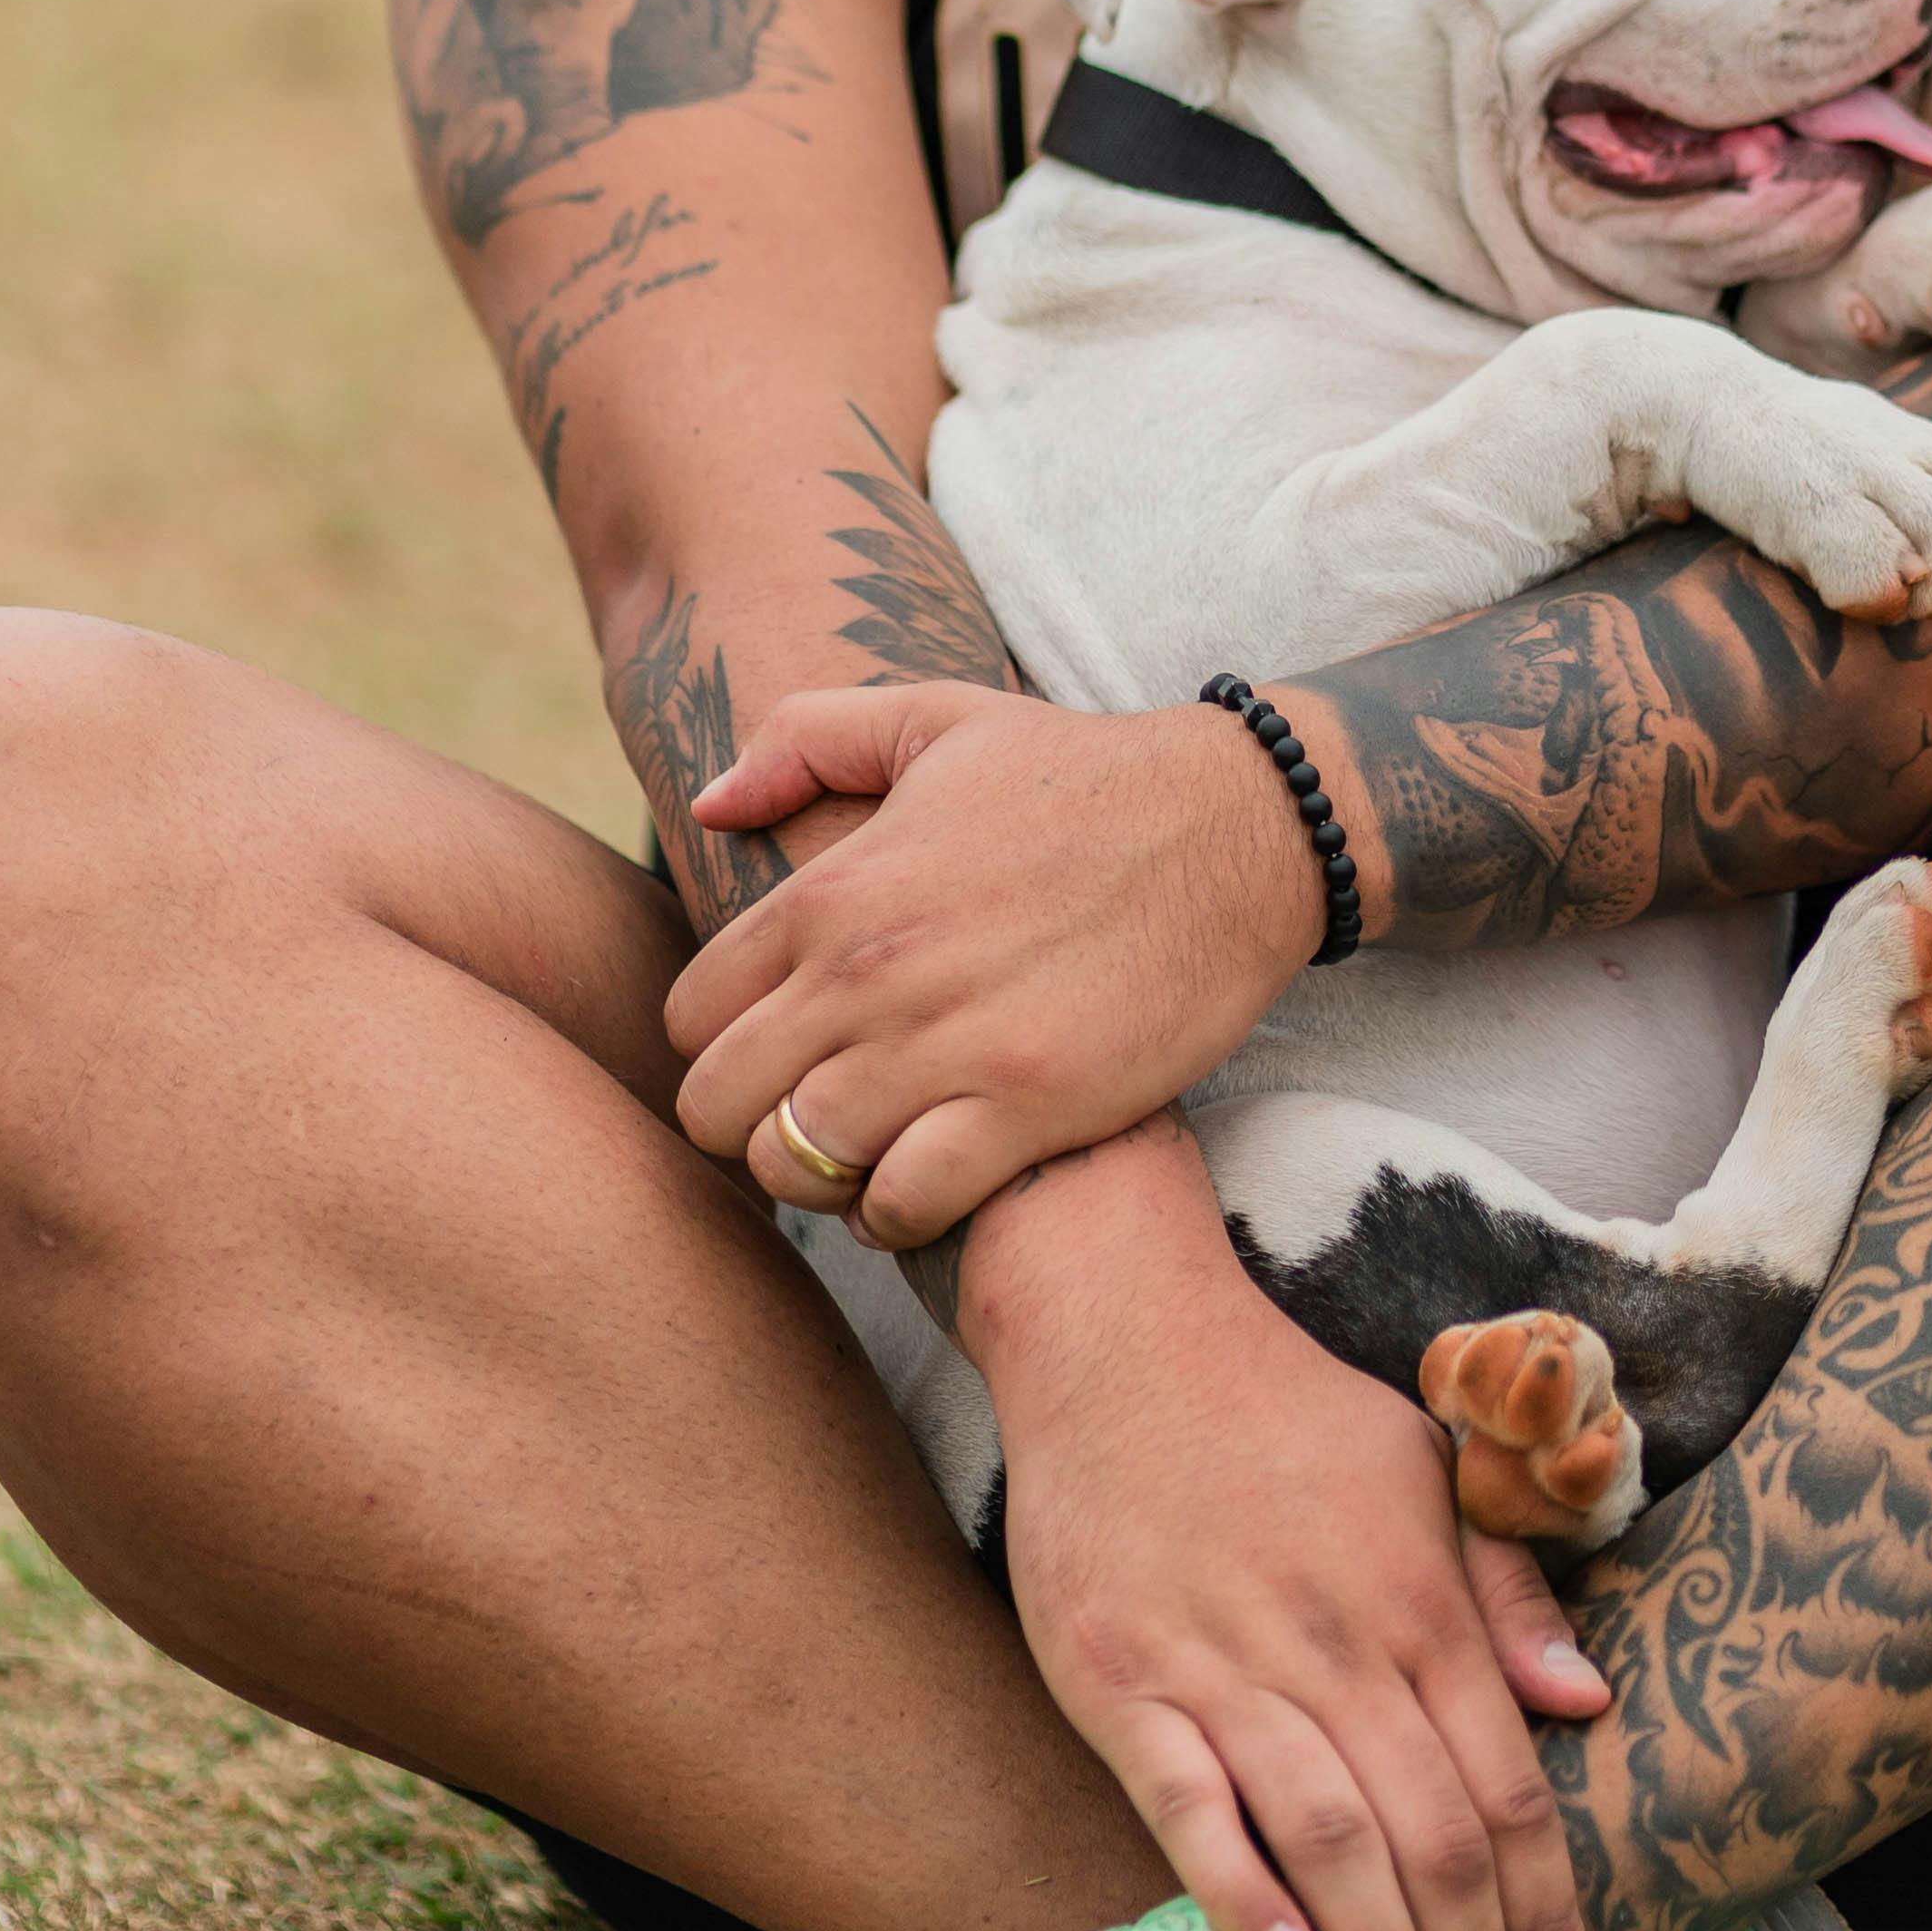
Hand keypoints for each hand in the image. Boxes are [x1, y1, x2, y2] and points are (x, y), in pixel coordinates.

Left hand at [669, 682, 1320, 1234]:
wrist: (1239, 830)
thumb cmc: (1085, 779)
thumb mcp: (936, 717)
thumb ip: (805, 740)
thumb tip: (708, 804)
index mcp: (832, 892)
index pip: (691, 1018)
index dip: (719, 1051)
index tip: (775, 1058)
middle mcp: (867, 974)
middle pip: (717, 1109)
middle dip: (748, 1130)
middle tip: (812, 1122)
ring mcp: (945, 1045)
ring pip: (796, 1166)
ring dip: (822, 1178)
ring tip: (871, 1156)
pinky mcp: (1029, 1105)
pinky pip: (901, 1204)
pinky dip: (898, 1213)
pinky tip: (932, 1182)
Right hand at [970, 1125, 1608, 1930]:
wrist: (1127, 1338)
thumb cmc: (1287, 1413)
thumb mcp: (1425, 1471)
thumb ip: (1505, 1590)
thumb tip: (1584, 1703)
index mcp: (1419, 1603)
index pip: (1507, 1790)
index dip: (1543, 1910)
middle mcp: (1336, 1644)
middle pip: (1432, 1836)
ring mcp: (1224, 1664)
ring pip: (1328, 1838)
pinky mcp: (1123, 1678)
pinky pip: (1189, 1802)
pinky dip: (1238, 1887)